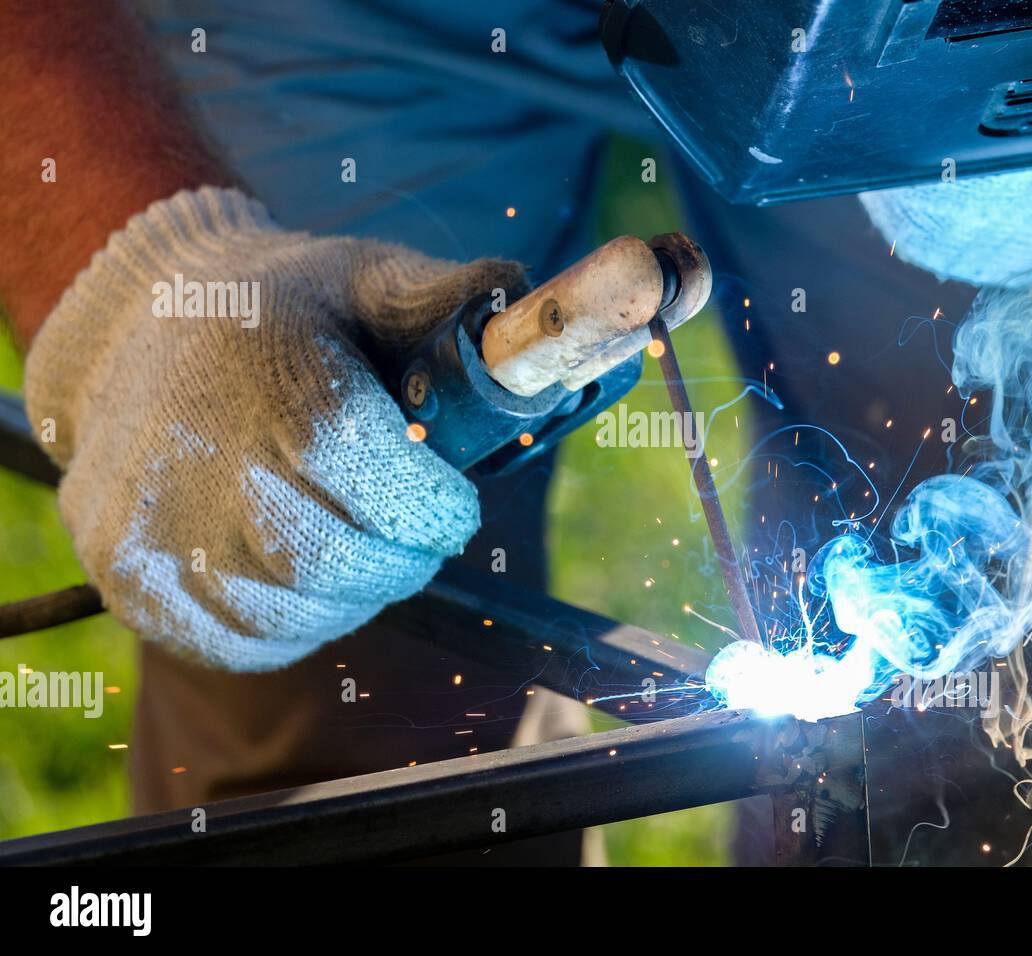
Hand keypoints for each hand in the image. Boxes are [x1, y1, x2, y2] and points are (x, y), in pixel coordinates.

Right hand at [25, 187, 524, 669]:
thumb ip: (448, 300)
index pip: (384, 490)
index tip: (456, 509)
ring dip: (355, 593)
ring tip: (360, 547)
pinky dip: (295, 623)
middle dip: (405, 557)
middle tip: (417, 535)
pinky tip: (303, 576)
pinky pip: (245, 642)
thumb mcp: (361, 278)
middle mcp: (208, 465)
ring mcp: (160, 535)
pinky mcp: (136, 584)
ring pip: (300, 612)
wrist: (133, 332)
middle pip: (342, 561)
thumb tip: (525, 309)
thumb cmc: (276, 312)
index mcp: (280, 384)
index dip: (438, 513)